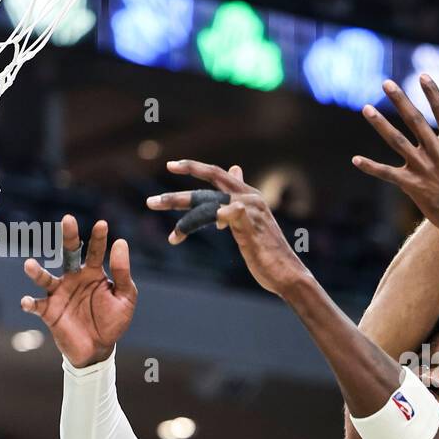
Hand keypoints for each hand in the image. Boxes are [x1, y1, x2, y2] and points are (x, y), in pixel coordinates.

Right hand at [20, 216, 137, 367]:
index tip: (103, 224)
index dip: (99, 238)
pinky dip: (30, 303)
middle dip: (69, 237)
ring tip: (30, 265)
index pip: (96, 251)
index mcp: (94, 273)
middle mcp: (74, 278)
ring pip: (46, 278)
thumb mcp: (125, 297)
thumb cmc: (113, 321)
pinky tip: (27, 301)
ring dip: (37, 272)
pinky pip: (37, 305)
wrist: (99, 348)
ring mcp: (60, 293)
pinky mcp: (49, 311)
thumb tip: (121, 243)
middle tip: (68, 219)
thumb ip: (122, 273)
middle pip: (69, 254)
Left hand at [147, 162, 305, 297]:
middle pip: (207, 186)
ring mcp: (250, 210)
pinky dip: (198, 221)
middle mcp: (249, 197)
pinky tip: (179, 234)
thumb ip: (238, 203)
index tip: (171, 165)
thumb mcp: (250, 223)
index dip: (194, 167)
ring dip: (180, 212)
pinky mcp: (248, 224)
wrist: (287, 273)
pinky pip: (219, 215)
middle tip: (152, 201)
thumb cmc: (267, 252)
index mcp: (249, 196)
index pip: (218, 174)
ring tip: (163, 224)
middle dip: (177, 193)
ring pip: (206, 204)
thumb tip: (233, 177)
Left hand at [353, 76, 438, 255]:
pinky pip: (388, 175)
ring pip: (397, 141)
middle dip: (400, 100)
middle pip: (415, 121)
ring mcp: (424, 169)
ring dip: (380, 124)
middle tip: (386, 83)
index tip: (423, 76)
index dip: (433, 93)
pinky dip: (371, 167)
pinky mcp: (414, 187)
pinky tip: (355, 159)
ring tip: (366, 108)